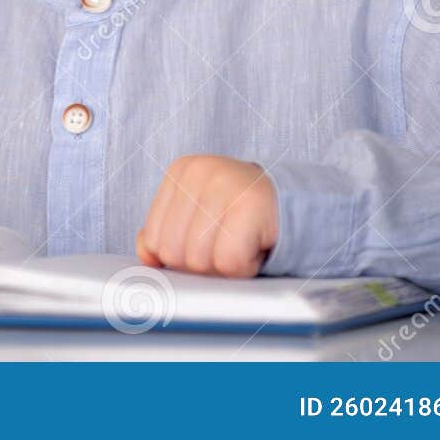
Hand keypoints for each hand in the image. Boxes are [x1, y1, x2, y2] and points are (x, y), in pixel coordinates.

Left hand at [136, 155, 278, 277]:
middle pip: (174, 251)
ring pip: (199, 259)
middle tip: (226, 247)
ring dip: (223, 267)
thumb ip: (165, 233)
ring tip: (241, 244)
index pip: (154, 238)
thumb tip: (147, 257)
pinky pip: (229, 261)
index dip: (178, 257)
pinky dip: (243, 268)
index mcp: (180, 171)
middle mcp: (199, 171)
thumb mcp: (196, 216)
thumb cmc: (238, 215)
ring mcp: (225, 184)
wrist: (291, 203)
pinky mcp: (250, 204)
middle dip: (200, 264)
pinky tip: (254, 249)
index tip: (206, 243)